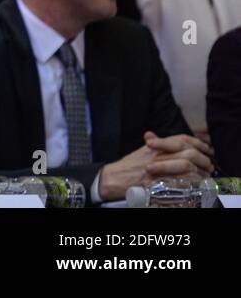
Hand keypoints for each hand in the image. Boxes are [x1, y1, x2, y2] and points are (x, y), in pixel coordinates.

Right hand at [97, 131, 214, 199]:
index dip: (197, 143)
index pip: (181, 139)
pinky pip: (179, 182)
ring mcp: (157, 168)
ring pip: (186, 167)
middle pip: (187, 152)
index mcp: (155, 146)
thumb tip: (156, 137)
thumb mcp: (141, 151)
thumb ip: (154, 144)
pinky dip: (190, 184)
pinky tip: (195, 185)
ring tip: (204, 176)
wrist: (114, 178)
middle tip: (208, 166)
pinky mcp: (157, 182)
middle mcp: (157, 155)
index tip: (206, 149)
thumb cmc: (127, 167)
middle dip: (202, 160)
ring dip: (199, 173)